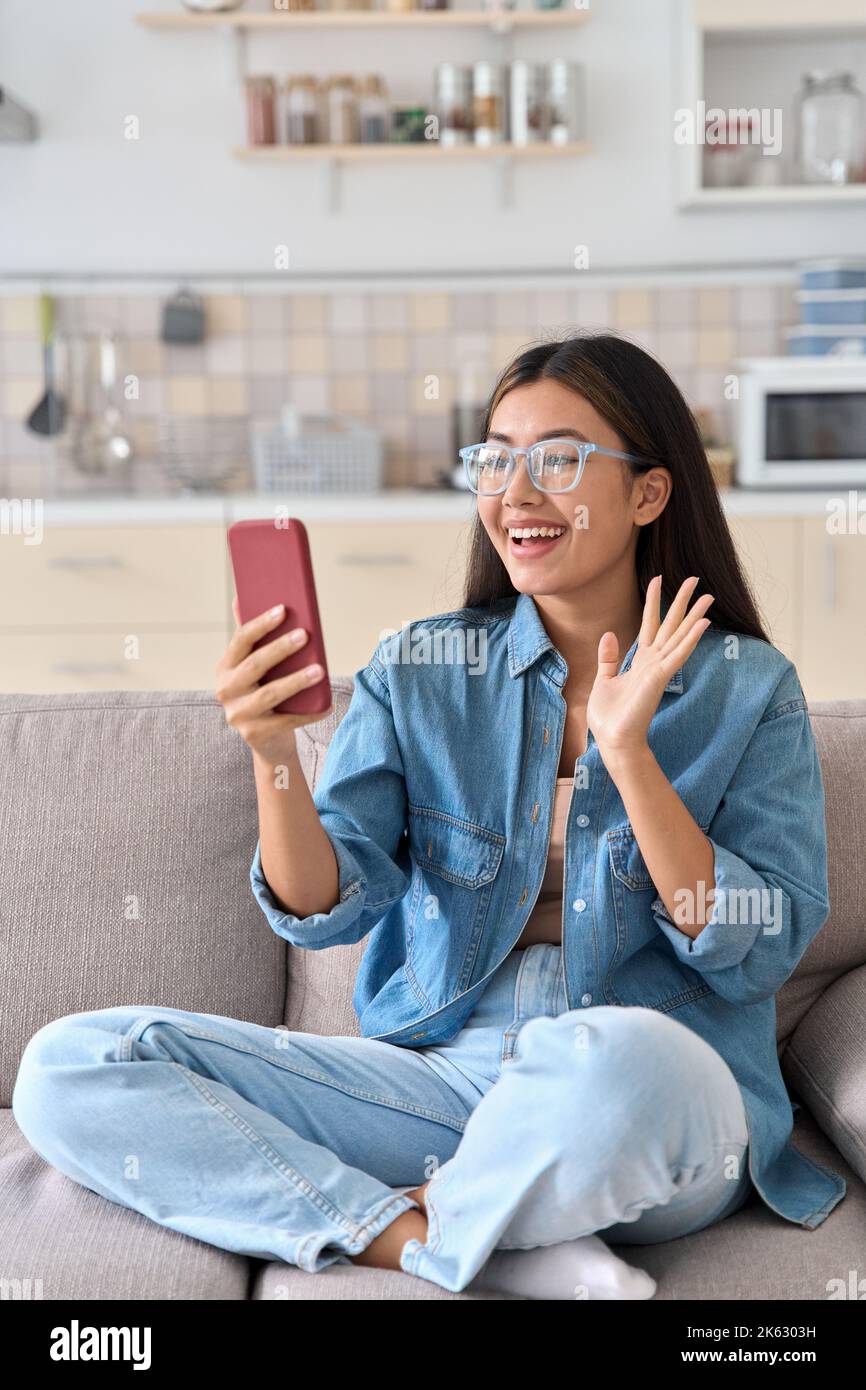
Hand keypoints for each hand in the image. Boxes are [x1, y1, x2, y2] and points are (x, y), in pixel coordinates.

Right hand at [215, 599, 332, 762]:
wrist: (266, 740)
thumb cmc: (264, 692)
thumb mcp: (255, 668)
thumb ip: (251, 638)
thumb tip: (240, 598)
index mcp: (225, 667)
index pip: (241, 640)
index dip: (261, 624)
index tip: (283, 610)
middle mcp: (226, 690)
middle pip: (255, 665)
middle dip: (280, 648)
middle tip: (305, 635)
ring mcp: (238, 714)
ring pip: (270, 694)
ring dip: (296, 681)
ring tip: (320, 671)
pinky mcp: (255, 734)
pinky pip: (286, 721)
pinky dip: (309, 713)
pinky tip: (326, 704)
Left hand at [586, 575, 713, 763]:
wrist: (614, 740)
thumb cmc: (610, 717)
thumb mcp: (604, 680)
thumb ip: (609, 658)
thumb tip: (609, 634)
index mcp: (640, 661)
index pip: (649, 624)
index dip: (653, 601)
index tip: (657, 578)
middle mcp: (653, 662)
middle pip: (671, 625)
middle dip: (682, 602)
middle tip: (696, 579)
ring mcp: (659, 669)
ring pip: (680, 636)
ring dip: (694, 616)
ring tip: (708, 596)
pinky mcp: (659, 678)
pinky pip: (678, 654)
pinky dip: (690, 639)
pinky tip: (702, 623)